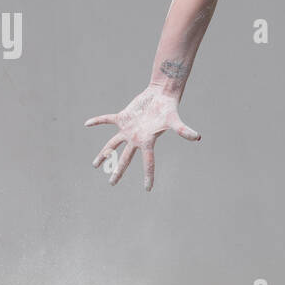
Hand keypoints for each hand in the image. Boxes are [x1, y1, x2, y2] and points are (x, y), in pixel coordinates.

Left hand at [85, 86, 199, 189]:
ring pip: (113, 144)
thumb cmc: (169, 109)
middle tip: (111, 183)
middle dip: (118, 171)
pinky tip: (87, 124)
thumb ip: (183, 130)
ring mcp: (128, 129)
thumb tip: (197, 137)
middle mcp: (136, 138)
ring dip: (104, 154)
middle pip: (125, 158)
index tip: (148, 189)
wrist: (162, 95)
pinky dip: (98, 121)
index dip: (149, 176)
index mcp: (147, 142)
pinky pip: (107, 120)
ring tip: (95, 165)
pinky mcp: (122, 117)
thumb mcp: (175, 121)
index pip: (148, 163)